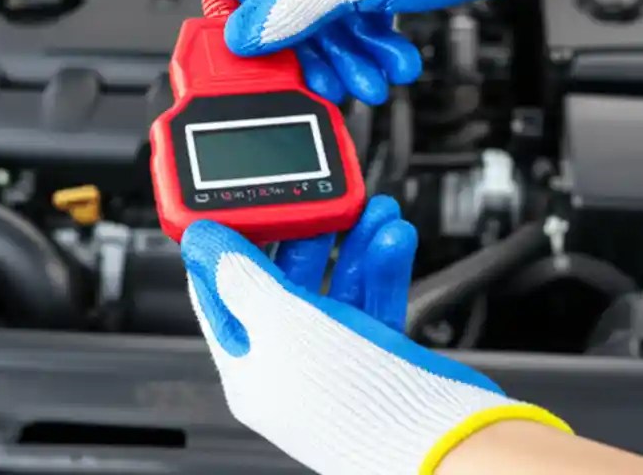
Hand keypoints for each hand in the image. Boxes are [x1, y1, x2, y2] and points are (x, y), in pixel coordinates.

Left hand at [182, 196, 570, 474]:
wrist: (441, 441)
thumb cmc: (355, 400)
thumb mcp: (282, 322)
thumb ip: (242, 276)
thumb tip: (201, 241)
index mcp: (249, 366)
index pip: (221, 292)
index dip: (228, 244)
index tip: (244, 204)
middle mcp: (288, 365)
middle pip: (282, 282)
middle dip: (305, 235)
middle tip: (316, 201)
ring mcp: (334, 361)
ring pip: (335, 285)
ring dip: (353, 242)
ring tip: (371, 208)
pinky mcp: (378, 357)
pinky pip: (374, 299)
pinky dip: (383, 268)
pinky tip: (393, 239)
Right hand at [222, 0, 640, 103]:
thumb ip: (291, 10)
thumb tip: (245, 34)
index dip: (252, 12)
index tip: (264, 53)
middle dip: (315, 43)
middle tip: (325, 80)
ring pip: (333, 5)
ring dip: (351, 48)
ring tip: (371, 77)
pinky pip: (365, 3)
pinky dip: (376, 34)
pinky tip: (394, 59)